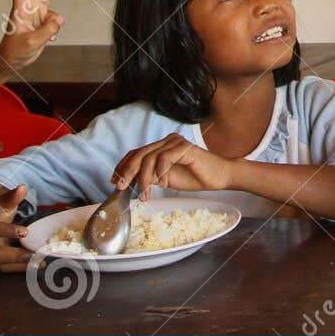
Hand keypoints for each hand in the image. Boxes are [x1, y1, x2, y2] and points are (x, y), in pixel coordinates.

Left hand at [0, 0, 62, 66]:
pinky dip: (55, 28)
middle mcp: (28, 6)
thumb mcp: (31, 44)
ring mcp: (36, 11)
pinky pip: (56, 19)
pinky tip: (48, 39)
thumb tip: (59, 18)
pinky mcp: (44, 19)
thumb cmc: (16, 52)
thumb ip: (46, 30)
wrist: (13, 60)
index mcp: (20, 10)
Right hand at [0, 184, 32, 271]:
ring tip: (41, 261)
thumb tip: (22, 187)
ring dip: (21, 265)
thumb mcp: (3, 203)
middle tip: (35, 253)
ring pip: (1, 265)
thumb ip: (13, 197)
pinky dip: (22, 268)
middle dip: (15, 255)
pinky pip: (7, 269)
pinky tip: (38, 265)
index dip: (8, 230)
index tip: (25, 231)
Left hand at [113, 135, 237, 196]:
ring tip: (146, 195)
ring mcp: (176, 142)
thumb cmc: (195, 177)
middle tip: (121, 187)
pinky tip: (164, 183)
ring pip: (150, 158)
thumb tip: (130, 181)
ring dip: (144, 179)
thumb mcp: (165, 179)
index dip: (123, 166)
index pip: (136, 153)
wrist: (219, 177)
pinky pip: (165, 158)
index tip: (114, 181)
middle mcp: (167, 141)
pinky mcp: (185, 147)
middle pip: (140, 154)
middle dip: (127, 172)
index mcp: (161, 146)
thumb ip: (150, 176)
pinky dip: (160, 172)